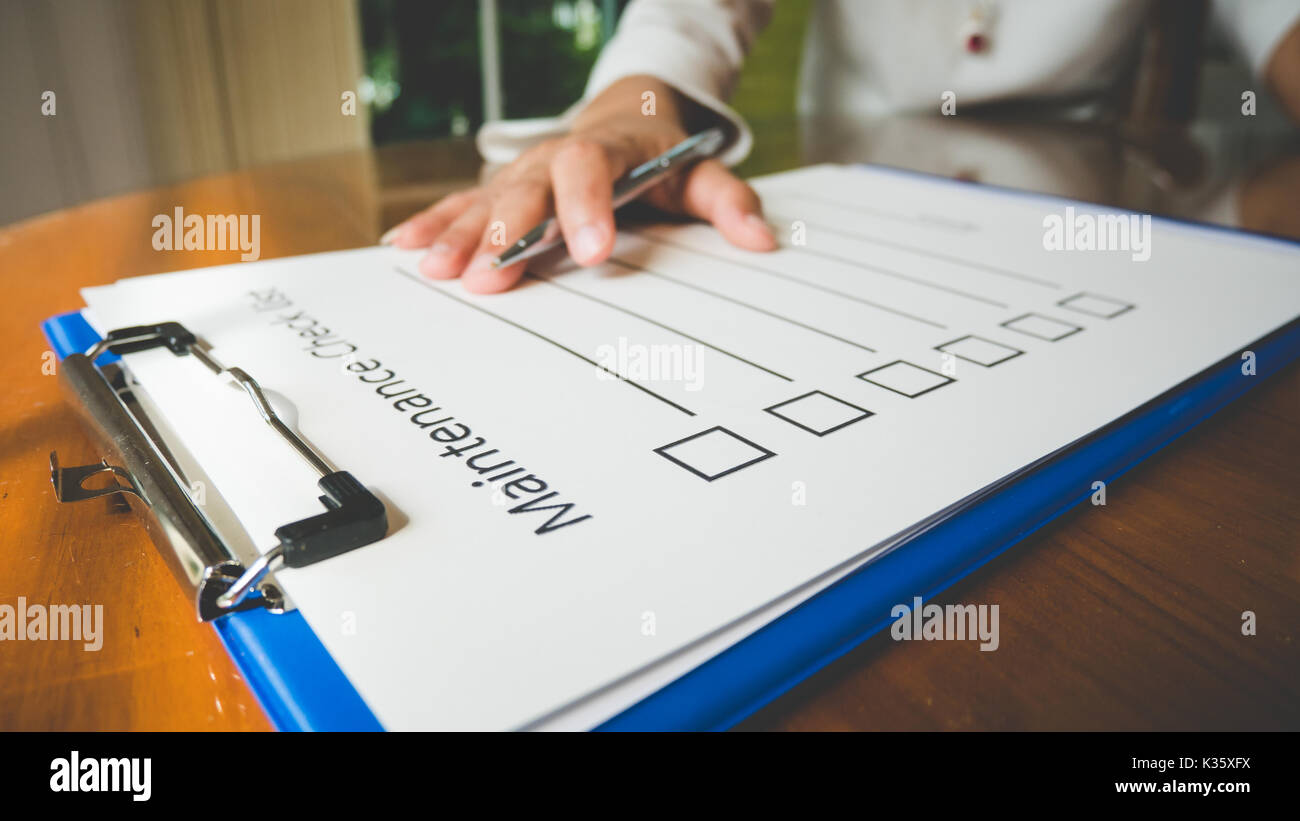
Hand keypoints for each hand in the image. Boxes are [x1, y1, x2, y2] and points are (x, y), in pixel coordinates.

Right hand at [381, 76, 776, 292]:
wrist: (624, 117)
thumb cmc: (660, 156)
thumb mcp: (699, 174)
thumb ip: (728, 203)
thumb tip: (764, 241)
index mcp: (606, 151)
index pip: (591, 170)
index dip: (587, 208)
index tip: (591, 252)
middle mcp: (554, 158)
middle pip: (525, 187)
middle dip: (505, 232)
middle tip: (488, 276)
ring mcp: (522, 173)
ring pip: (486, 200)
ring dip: (460, 235)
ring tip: (436, 269)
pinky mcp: (501, 188)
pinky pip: (462, 202)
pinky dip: (434, 222)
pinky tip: (405, 246)